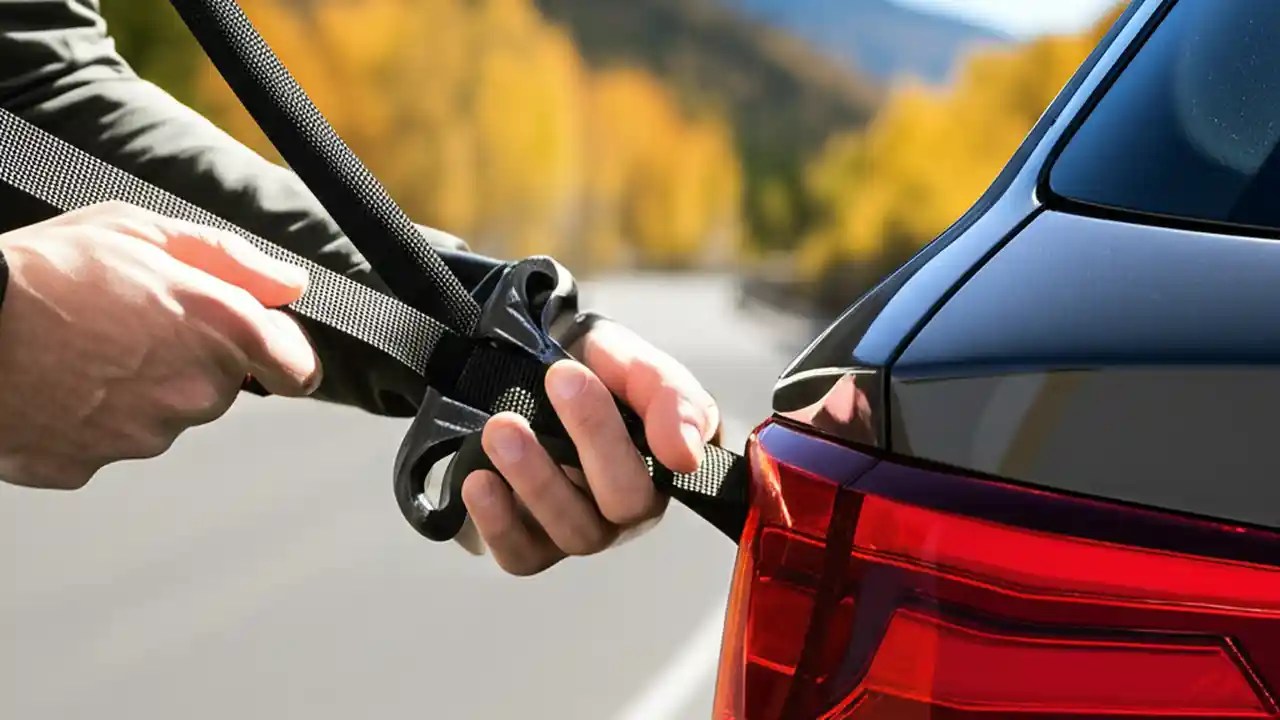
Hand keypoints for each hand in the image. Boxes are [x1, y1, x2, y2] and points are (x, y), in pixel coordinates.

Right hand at [0, 202, 320, 489]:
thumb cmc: (45, 271)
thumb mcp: (144, 231)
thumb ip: (233, 261)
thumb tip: (289, 285)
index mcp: (221, 329)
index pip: (297, 366)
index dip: (283, 355)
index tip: (271, 351)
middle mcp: (196, 391)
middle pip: (221, 386)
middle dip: (192, 359)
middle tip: (131, 322)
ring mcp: (145, 435)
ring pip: (165, 415)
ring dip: (140, 388)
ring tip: (83, 347)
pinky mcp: (94, 464)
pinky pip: (109, 440)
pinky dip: (92, 417)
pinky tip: (59, 381)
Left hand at [460, 320, 720, 575]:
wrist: (540, 369)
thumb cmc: (600, 374)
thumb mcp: (636, 364)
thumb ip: (671, 398)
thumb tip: (684, 455)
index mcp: (667, 466)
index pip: (676, 462)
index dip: (650, 432)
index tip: (589, 377)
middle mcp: (630, 508)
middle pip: (625, 502)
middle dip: (592, 437)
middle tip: (559, 379)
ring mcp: (581, 527)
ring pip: (574, 531)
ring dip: (537, 479)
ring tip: (502, 429)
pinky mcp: (533, 542)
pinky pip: (523, 555)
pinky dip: (499, 523)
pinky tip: (479, 481)